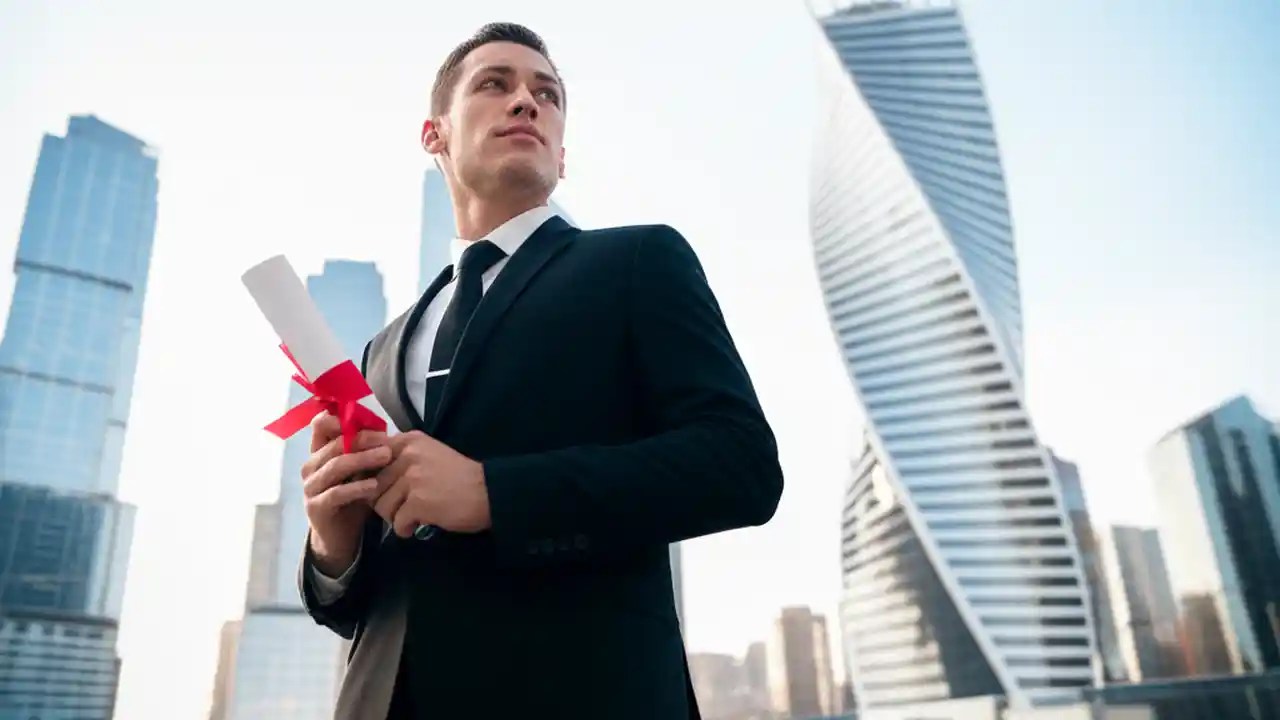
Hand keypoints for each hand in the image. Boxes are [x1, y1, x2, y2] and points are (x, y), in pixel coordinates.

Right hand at [302, 413, 391, 575]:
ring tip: (386, 457)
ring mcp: (311, 487)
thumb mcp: (359, 472)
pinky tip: (375, 485)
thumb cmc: (352, 498)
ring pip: (335, 466)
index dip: (340, 419)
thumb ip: (363, 452)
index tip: (367, 420)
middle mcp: (311, 467)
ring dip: (362, 459)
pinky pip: (336, 493)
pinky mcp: (316, 507)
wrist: (340, 537)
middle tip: (386, 440)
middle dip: (361, 439)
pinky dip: (357, 488)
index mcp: (319, 453)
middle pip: (333, 445)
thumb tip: (384, 429)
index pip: (320, 427)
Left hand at [371, 431, 489, 537]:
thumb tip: (365, 470)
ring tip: (413, 516)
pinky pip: (396, 522)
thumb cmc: (459, 476)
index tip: (374, 483)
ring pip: (381, 506)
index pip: (369, 451)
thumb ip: (400, 457)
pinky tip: (419, 525)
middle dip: (384, 500)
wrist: (489, 493)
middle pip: (373, 484)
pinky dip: (406, 529)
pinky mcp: (418, 502)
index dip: (365, 472)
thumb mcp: (428, 454)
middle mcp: (408, 455)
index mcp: (409, 440)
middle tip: (402, 506)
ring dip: (394, 516)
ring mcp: (413, 478)